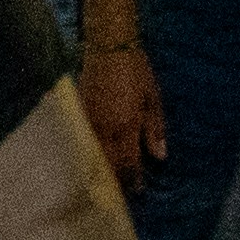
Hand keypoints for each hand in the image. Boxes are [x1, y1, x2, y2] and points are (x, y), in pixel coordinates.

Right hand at [76, 32, 160, 183]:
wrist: (108, 45)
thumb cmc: (136, 69)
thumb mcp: (152, 98)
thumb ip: (155, 129)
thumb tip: (160, 156)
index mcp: (125, 126)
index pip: (128, 163)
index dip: (133, 180)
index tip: (137, 191)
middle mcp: (104, 128)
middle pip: (108, 164)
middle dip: (115, 181)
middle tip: (121, 194)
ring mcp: (89, 121)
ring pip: (93, 155)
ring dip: (101, 170)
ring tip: (107, 183)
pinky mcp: (79, 113)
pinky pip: (83, 141)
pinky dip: (89, 153)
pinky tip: (93, 159)